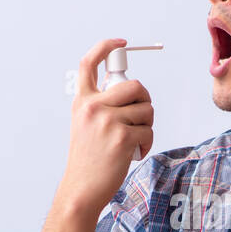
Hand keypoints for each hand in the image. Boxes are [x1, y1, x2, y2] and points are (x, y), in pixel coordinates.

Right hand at [56, 38, 154, 215]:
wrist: (82, 189)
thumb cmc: (88, 159)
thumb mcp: (84, 125)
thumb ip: (100, 105)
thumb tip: (129, 90)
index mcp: (82, 101)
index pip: (89, 63)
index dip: (106, 47)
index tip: (121, 43)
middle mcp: (93, 107)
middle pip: (135, 85)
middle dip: (144, 100)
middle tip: (140, 116)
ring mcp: (107, 121)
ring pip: (146, 109)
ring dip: (146, 125)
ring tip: (133, 140)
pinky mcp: (122, 137)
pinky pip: (148, 130)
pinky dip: (147, 143)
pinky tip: (134, 153)